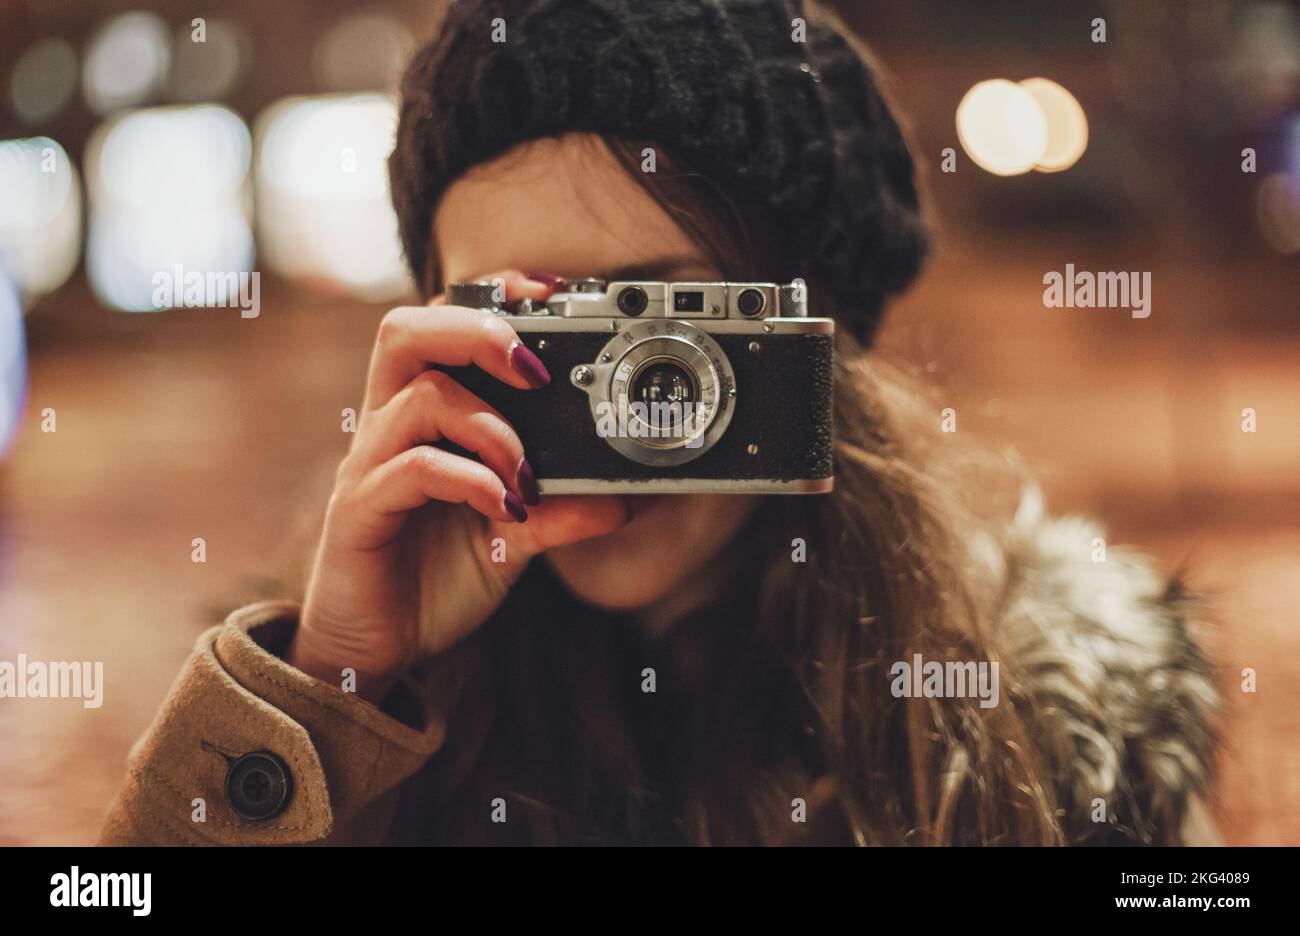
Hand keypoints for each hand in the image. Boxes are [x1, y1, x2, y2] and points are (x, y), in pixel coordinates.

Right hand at [291, 271, 628, 702]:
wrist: (377, 647)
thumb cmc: (434, 576)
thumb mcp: (514, 537)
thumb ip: (559, 509)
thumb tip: (625, 497)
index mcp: (421, 417)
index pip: (440, 323)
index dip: (490, 294)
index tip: (550, 294)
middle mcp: (388, 427)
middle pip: (406, 330)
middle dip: (476, 327)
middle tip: (533, 368)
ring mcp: (369, 466)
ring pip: (418, 395)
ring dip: (491, 425)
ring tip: (527, 472)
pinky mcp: (359, 512)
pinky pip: (412, 470)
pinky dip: (472, 479)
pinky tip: (507, 509)